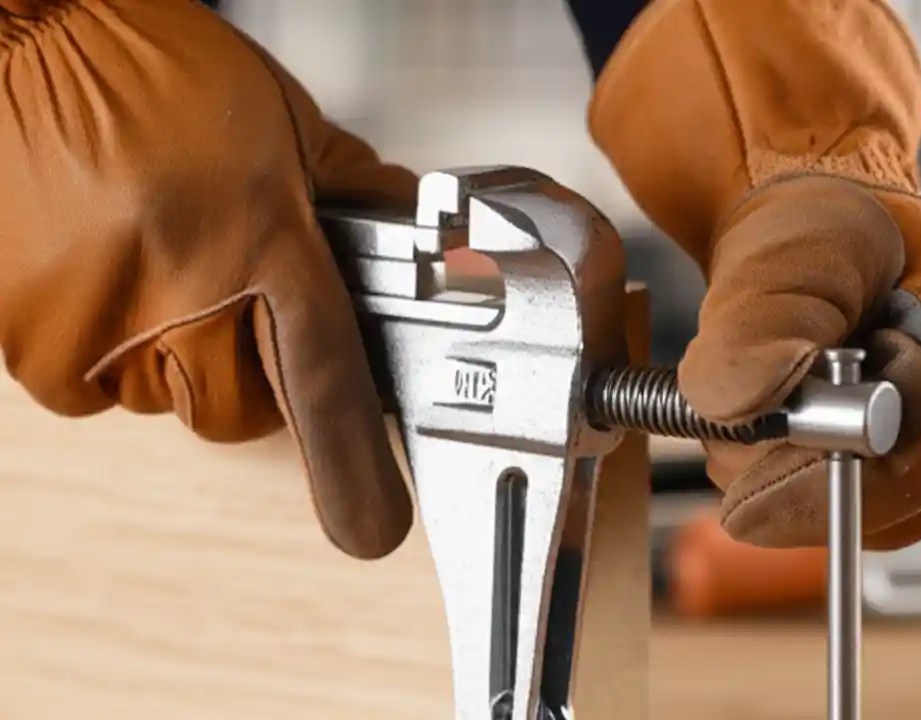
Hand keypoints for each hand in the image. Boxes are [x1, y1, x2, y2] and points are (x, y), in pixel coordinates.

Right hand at [0, 0, 414, 557]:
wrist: (28, 40)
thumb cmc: (153, 70)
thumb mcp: (286, 123)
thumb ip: (350, 196)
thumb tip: (409, 239)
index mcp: (260, 237)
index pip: (325, 379)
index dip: (352, 464)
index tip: (370, 526)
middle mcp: (179, 292)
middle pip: (244, 409)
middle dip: (254, 370)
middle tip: (232, 295)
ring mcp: (96, 323)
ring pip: (168, 400)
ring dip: (176, 355)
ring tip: (160, 261)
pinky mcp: (33, 340)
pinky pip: (93, 387)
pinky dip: (107, 348)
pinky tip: (108, 271)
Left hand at [589, 0, 920, 547]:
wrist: (821, 218)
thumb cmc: (812, 224)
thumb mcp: (778, 256)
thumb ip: (756, 327)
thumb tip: (737, 408)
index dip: (831, 490)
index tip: (745, 498)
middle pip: (912, 500)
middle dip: (810, 490)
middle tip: (731, 449)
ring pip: (892, 511)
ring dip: (805, 489)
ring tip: (748, 427)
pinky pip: (879, 499)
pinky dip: (813, 482)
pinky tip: (776, 431)